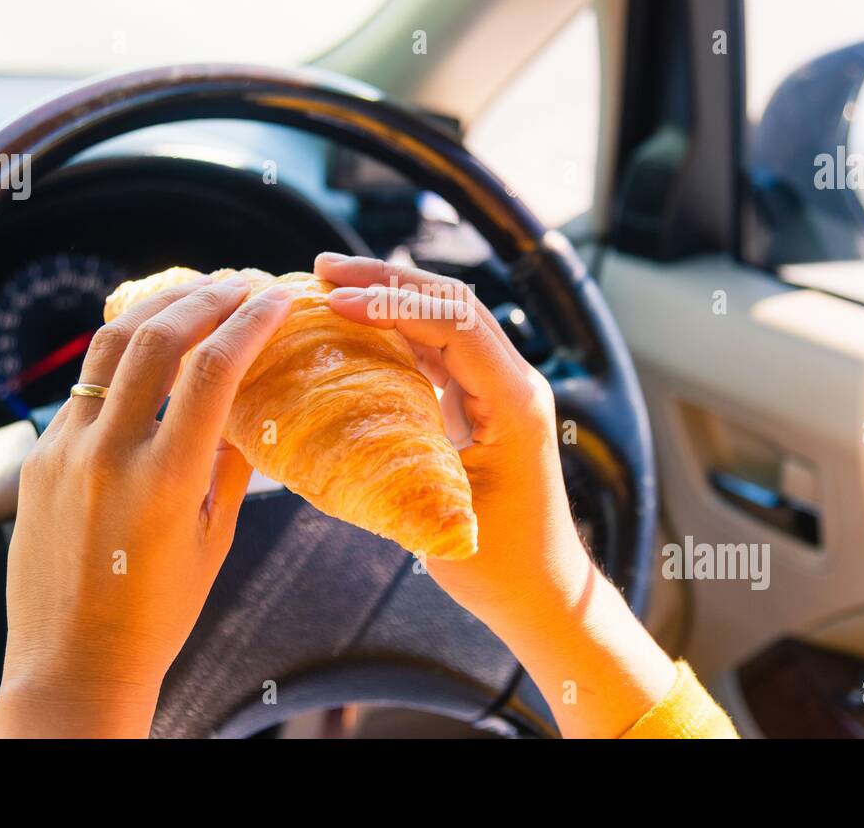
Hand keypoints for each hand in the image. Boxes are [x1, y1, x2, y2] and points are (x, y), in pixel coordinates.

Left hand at [0, 274, 292, 737]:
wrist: (73, 664)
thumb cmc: (157, 614)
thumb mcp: (213, 539)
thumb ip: (228, 463)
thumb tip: (245, 405)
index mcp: (165, 479)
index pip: (213, 369)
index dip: (252, 322)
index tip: (279, 298)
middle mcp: (108, 453)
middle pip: (156, 338)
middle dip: (207, 297)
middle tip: (242, 283)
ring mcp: (65, 450)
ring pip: (108, 346)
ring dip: (158, 308)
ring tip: (196, 294)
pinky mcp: (40, 456)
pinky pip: (84, 385)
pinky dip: (123, 354)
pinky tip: (149, 348)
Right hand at [315, 253, 584, 623]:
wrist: (541, 591)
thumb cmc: (499, 563)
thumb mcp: (444, 508)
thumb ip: (400, 453)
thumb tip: (330, 415)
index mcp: (514, 402)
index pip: (456, 326)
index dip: (395, 305)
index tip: (337, 303)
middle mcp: (514, 383)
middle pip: (453, 304)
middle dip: (388, 281)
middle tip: (322, 272)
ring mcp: (500, 388)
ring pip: (448, 318)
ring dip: (392, 296)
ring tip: (331, 285)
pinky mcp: (484, 401)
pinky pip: (442, 346)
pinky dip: (398, 327)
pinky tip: (357, 323)